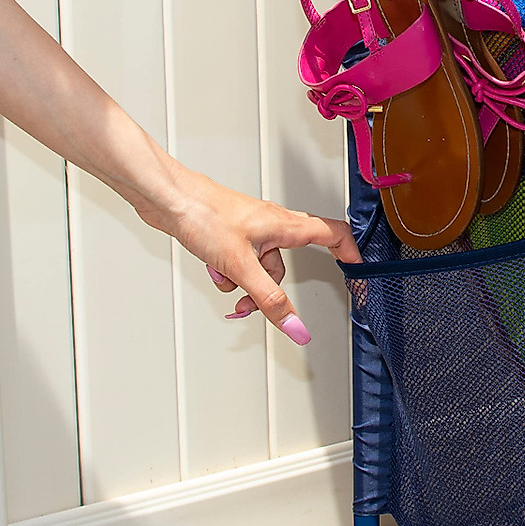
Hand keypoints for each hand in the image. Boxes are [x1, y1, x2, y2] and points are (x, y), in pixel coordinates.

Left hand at [135, 162, 360, 343]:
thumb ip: (268, 300)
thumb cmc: (203, 214)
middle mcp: (273, 225)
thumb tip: (295, 327)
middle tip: (263, 306)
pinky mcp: (232, 235)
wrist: (168, 198)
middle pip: (288, 265)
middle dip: (274, 290)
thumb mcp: (240, 266)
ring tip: (226, 284)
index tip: (356, 269)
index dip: (348, 251)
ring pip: (262, 268)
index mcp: (286, 225)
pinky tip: (213, 269)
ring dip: (245, 285)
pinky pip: (242, 263)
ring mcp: (252, 230)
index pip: (332, 234)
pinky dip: (229, 273)